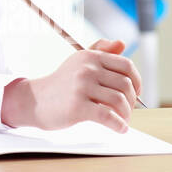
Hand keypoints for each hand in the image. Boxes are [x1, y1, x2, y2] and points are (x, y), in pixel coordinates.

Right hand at [3, 39, 141, 132]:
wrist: (34, 100)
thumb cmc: (61, 84)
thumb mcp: (78, 62)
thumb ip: (100, 51)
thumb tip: (121, 43)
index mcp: (90, 56)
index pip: (126, 65)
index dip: (137, 81)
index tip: (135, 93)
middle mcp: (86, 68)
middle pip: (126, 85)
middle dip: (131, 101)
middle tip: (126, 111)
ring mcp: (81, 86)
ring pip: (119, 101)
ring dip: (126, 115)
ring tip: (122, 121)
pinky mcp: (77, 106)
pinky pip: (108, 116)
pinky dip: (118, 125)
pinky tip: (119, 129)